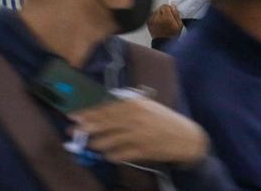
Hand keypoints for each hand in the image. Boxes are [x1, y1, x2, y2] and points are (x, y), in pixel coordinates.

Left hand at [72, 97, 208, 164]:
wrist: (187, 138)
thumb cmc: (164, 119)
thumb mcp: (147, 105)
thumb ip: (126, 104)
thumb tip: (103, 106)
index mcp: (134, 104)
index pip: (105, 108)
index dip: (88, 114)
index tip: (73, 117)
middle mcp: (135, 118)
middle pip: (104, 124)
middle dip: (86, 129)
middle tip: (73, 132)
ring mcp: (139, 135)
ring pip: (110, 140)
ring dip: (97, 143)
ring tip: (90, 144)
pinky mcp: (144, 150)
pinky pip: (122, 154)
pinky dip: (112, 155)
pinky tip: (107, 155)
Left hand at [147, 4, 182, 39]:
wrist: (163, 42)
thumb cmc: (172, 35)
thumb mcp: (179, 25)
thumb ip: (176, 14)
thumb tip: (173, 6)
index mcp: (166, 18)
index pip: (165, 6)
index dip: (169, 9)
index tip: (171, 13)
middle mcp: (157, 18)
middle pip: (160, 8)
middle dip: (164, 11)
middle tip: (168, 18)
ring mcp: (151, 20)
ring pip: (155, 11)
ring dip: (159, 14)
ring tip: (163, 21)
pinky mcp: (148, 22)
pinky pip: (151, 15)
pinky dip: (155, 17)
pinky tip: (159, 23)